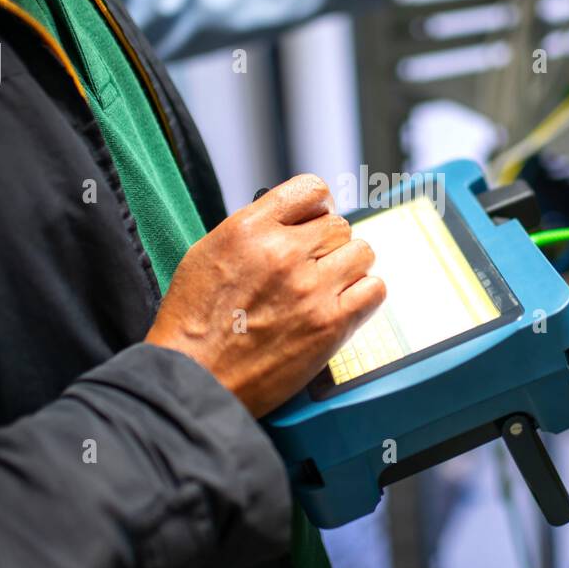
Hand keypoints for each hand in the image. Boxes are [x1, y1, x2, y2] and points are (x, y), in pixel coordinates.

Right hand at [146, 174, 385, 418]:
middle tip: (313, 266)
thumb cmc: (193, 323)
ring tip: (327, 286)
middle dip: (327, 243)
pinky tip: (343, 304)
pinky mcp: (331, 324)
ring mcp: (312, 288)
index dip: (317, 206)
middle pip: (338, 225)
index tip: (315, 220)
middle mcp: (284, 252)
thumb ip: (253, 230)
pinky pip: (374, 289)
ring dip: (348, 267)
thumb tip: (291, 222)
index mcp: (250, 229)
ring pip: (361, 252)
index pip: (310, 189)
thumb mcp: (208, 253)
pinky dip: (364, 294)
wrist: (195, 378)